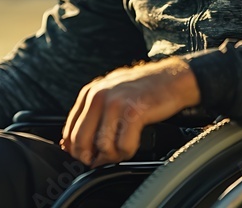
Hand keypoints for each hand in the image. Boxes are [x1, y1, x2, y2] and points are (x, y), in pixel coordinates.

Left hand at [60, 57, 199, 165]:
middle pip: (80, 141)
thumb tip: (71, 144)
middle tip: (100, 162)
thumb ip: (90, 114)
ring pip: (102, 146)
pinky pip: (123, 145)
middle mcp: (98, 96)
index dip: (76, 150)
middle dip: (90, 158)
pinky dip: (127, 152)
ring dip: (111, 156)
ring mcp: (116, 103)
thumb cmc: (141, 90)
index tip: (87, 157)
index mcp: (89, 93)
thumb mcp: (109, 94)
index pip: (69, 130)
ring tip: (119, 152)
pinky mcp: (134, 112)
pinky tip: (131, 146)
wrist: (171, 79)